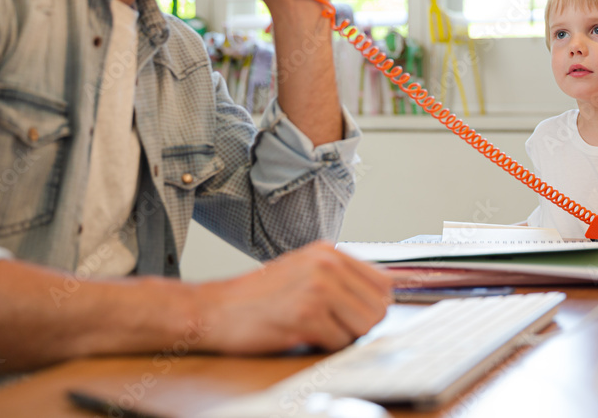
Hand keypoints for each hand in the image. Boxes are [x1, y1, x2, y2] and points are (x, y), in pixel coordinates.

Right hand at [193, 241, 391, 354]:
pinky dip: (327, 346)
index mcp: (327, 251)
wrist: (214, 309)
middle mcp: (326, 264)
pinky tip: (305, 336)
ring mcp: (317, 288)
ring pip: (365, 325)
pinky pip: (341, 342)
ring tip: (320, 330)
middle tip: (338, 328)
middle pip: (379, 306)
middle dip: (363, 324)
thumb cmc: (256, 296)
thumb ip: (337, 277)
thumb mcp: (301, 270)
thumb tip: (379, 298)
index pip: (383, 281)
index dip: (375, 304)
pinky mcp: (306, 315)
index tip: (361, 315)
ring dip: (346, 336)